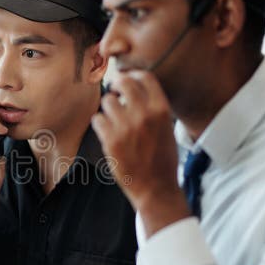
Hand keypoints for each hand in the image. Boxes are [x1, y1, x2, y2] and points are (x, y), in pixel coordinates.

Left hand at [92, 71, 187, 232]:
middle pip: (123, 82)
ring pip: (107, 101)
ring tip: (113, 120)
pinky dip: (100, 124)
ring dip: (108, 108)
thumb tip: (135, 87)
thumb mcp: (167, 128)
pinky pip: (97, 119)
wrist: (155, 188)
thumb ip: (153, 108)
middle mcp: (144, 115)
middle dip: (116, 85)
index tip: (127, 81)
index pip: (145, 77)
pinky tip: (107, 132)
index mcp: (161, 110)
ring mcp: (126, 127)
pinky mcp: (110, 140)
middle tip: (114, 92)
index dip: (133, 76)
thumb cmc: (162, 158)